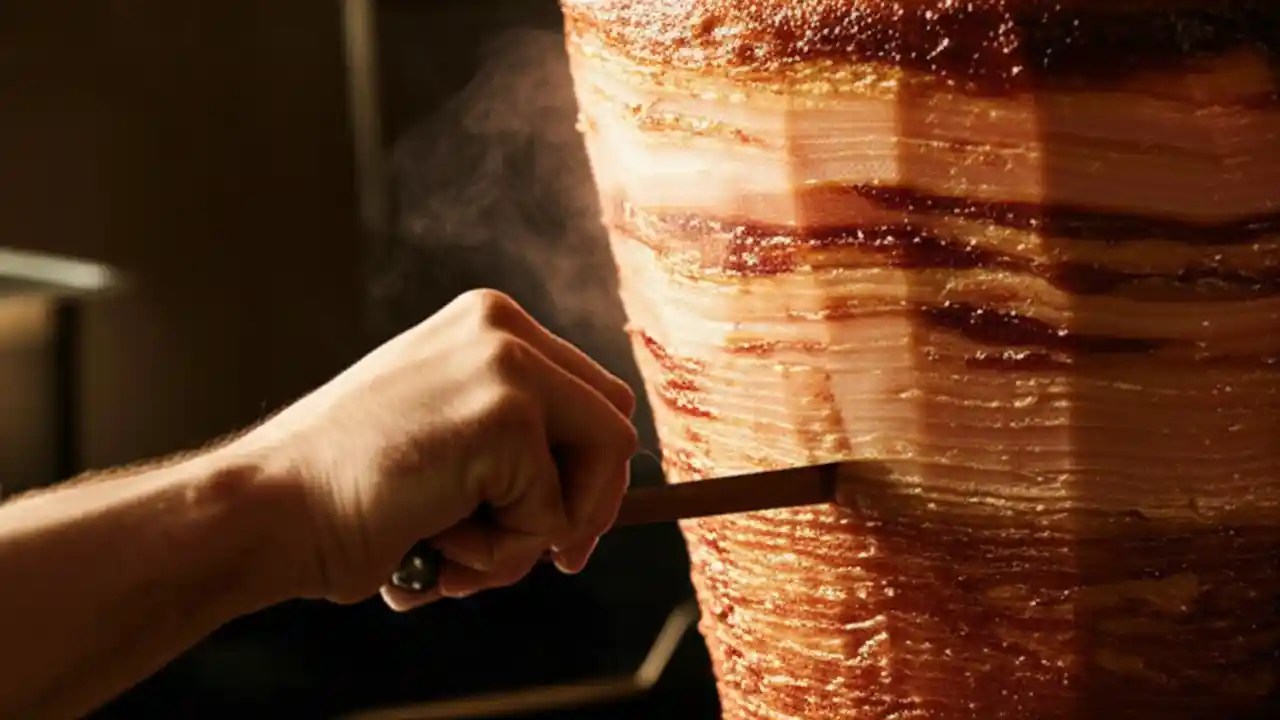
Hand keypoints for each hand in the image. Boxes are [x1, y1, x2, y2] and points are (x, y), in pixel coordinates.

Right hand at [231, 289, 637, 609]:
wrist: (268, 510)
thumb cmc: (341, 493)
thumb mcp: (439, 437)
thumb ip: (508, 445)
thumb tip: (590, 502)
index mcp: (487, 325)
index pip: (588, 396)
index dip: (588, 474)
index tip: (560, 531)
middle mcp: (503, 328)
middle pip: (613, 425)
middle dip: (590, 505)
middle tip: (554, 560)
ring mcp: (508, 365)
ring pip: (603, 469)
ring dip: (538, 537)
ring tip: (460, 555)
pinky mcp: (508, 416)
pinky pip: (555, 514)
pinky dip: (505, 553)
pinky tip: (436, 540)